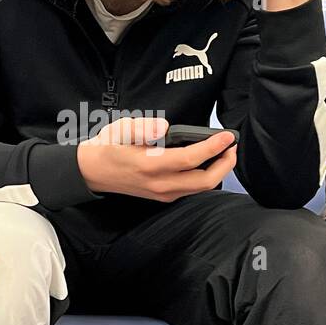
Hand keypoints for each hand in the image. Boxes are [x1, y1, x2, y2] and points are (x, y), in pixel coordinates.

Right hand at [76, 117, 236, 201]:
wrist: (93, 172)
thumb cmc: (109, 147)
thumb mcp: (120, 129)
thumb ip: (143, 127)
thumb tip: (165, 128)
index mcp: (149, 166)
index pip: (190, 159)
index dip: (213, 147)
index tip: (227, 136)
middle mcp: (159, 184)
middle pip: (204, 180)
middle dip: (225, 164)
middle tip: (232, 146)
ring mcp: (163, 194)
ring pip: (201, 188)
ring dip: (219, 171)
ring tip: (225, 153)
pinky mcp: (164, 196)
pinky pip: (193, 189)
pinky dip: (207, 177)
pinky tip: (209, 162)